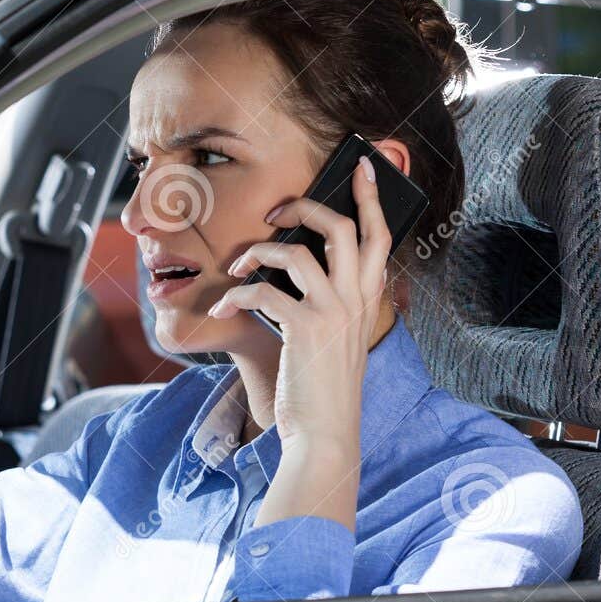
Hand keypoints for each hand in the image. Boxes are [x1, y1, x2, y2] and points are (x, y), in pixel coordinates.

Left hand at [208, 156, 389, 527]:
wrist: (325, 435)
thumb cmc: (324, 388)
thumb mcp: (338, 338)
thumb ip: (331, 302)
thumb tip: (296, 264)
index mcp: (367, 300)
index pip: (380, 237)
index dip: (371, 198)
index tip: (363, 166)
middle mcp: (356, 301)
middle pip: (341, 228)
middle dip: (305, 208)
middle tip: (276, 212)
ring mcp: (332, 313)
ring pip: (296, 253)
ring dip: (256, 251)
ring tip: (235, 267)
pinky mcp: (303, 329)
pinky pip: (262, 290)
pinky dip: (234, 295)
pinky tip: (220, 309)